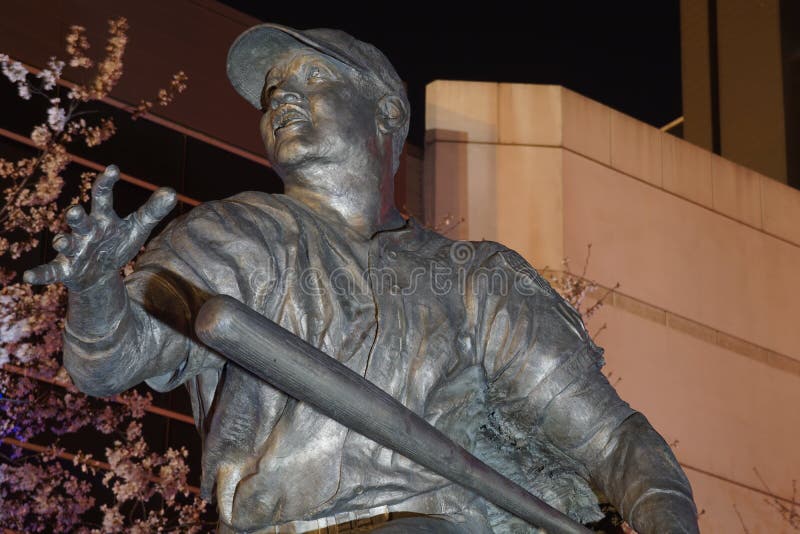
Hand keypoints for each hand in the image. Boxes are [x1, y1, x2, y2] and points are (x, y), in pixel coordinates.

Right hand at [24, 165, 176, 289]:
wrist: (101, 273)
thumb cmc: (118, 244)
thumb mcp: (138, 228)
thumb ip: (153, 211)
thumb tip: (172, 191)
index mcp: (102, 218)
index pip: (102, 196)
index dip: (106, 183)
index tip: (113, 170)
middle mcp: (84, 231)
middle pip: (79, 220)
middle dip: (75, 216)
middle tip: (75, 210)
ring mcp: (73, 249)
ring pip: (65, 243)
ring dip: (62, 242)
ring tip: (60, 241)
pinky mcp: (66, 269)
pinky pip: (50, 272)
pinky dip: (40, 274)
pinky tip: (28, 277)